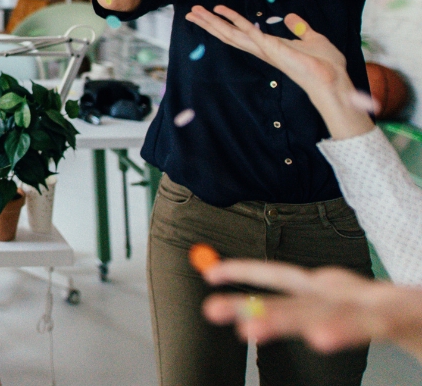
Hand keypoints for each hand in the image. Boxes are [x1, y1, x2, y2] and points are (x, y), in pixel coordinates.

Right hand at [185, 7, 348, 95]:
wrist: (333, 80)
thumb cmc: (325, 65)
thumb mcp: (312, 39)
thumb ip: (300, 28)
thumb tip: (291, 16)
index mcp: (268, 47)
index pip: (240, 33)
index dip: (224, 23)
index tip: (211, 12)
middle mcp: (261, 49)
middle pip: (228, 34)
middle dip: (209, 23)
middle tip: (191, 12)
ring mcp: (264, 49)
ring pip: (232, 34)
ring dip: (213, 22)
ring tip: (195, 12)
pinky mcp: (272, 49)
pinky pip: (250, 32)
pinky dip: (236, 21)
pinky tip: (222, 12)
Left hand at [202, 259, 421, 360]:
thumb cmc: (397, 315)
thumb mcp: (348, 313)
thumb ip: (308, 315)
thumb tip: (251, 320)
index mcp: (332, 289)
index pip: (281, 276)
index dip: (245, 273)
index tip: (209, 275)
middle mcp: (345, 291)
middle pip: (292, 299)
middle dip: (251, 306)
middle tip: (211, 311)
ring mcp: (372, 303)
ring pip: (323, 312)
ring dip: (286, 320)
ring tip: (251, 329)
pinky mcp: (400, 318)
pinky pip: (371, 326)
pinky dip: (345, 330)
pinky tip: (321, 338)